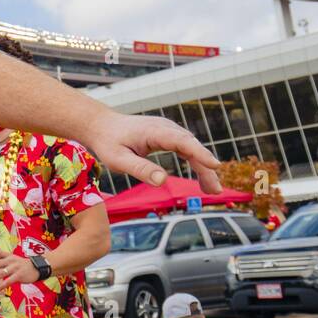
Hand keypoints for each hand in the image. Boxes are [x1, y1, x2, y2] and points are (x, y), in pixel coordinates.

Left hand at [0, 249, 38, 296]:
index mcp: (8, 255)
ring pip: (2, 273)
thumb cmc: (20, 265)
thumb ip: (1, 262)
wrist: (36, 268)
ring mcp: (15, 268)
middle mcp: (11, 260)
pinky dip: (2, 285)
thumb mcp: (12, 260)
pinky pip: (9, 280)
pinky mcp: (19, 275)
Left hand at [86, 110, 221, 191]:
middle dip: (206, 168)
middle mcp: (165, 128)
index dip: (199, 153)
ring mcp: (168, 131)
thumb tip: (162, 181)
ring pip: (192, 149)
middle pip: (192, 147)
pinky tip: (203, 179)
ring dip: (204, 168)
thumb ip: (140, 169)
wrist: (101, 126)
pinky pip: (187, 149)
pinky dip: (197, 163)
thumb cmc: (108, 142)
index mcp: (154, 132)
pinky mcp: (168, 136)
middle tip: (216, 190)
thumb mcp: (118, 160)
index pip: (182, 142)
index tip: (214, 166)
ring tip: (213, 190)